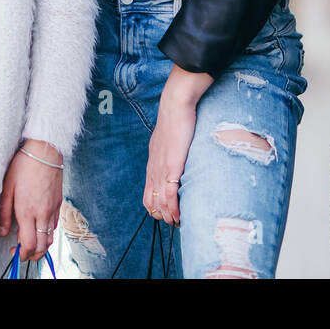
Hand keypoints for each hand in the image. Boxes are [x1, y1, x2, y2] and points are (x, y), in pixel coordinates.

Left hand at [0, 139, 62, 261]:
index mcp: (28, 211)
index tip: (14, 252)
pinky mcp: (59, 202)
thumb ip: (3, 212)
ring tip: (30, 242)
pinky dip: (48, 232)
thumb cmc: (24, 165)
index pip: (29, 245)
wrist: (44, 150)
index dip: (21, 254)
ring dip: (42, 245)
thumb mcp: (7, 188)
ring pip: (51, 237)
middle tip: (22, 252)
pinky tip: (39, 226)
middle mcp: (43, 213)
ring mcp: (53, 208)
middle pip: (43, 246)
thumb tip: (2, 231)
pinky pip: (55, 224)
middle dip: (33, 255)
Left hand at [144, 93, 197, 226]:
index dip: (157, 209)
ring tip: (180, 223)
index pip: (149, 195)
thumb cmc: (174, 119)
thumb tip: (175, 157)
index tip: (169, 215)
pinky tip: (180, 214)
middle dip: (163, 216)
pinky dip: (174, 208)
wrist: (175, 106)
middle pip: (152, 203)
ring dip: (169, 216)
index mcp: (152, 165)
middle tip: (176, 222)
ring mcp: (162, 169)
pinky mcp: (172, 166)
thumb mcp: (167, 140)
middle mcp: (154, 170)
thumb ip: (168, 152)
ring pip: (160, 202)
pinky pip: (170, 194)